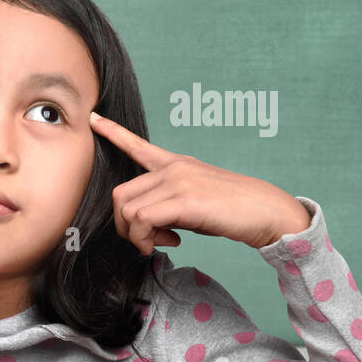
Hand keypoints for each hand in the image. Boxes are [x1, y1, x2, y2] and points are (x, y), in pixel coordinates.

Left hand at [88, 111, 310, 253]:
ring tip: (162, 243)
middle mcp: (173, 168)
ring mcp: (178, 182)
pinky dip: (146, 240)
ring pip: (128, 210)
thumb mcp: (196, 203)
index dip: (113, 132)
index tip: (94, 118)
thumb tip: (150, 226)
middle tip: (147, 240)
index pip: (138, 145)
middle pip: (120, 193)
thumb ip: (170, 205)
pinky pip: (142, 221)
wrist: (267, 211)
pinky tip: (170, 243)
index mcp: (177, 165)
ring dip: (137, 237)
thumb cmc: (235, 211)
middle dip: (124, 225)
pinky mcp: (185, 201)